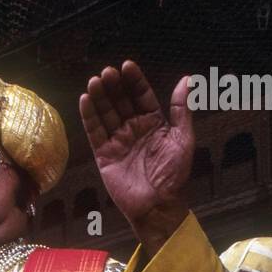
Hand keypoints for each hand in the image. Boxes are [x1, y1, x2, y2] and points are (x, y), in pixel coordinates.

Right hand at [80, 61, 193, 249]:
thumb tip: (186, 79)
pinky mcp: (104, 155)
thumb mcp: (183, 139)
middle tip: (107, 72)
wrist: (157, 205)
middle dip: (114, 87)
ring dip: (100, 97)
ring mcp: (118, 142)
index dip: (134, 81)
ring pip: (106, 114)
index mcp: (154, 123)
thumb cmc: (173, 175)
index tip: (127, 66)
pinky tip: (85, 100)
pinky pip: (95, 133)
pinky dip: (89, 117)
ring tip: (95, 81)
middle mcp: (134, 129)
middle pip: (121, 102)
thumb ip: (181, 110)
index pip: (142, 96)